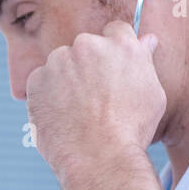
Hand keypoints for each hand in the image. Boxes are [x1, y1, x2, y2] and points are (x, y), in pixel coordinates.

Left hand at [25, 20, 164, 181]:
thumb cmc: (131, 130)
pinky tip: (60, 118)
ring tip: (76, 114)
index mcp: (121, 44)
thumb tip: (147, 40)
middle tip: (92, 101)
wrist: (100, 157)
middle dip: (87, 68)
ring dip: (65, 81)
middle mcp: (89, 46)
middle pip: (85, 48)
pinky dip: (46, 97)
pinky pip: (40, 83)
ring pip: (61, 65)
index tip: (108, 74)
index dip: (111, 55)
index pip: (114, 32)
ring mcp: (60, 61)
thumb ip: (144, 61)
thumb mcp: (151, 93)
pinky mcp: (37, 80)